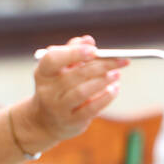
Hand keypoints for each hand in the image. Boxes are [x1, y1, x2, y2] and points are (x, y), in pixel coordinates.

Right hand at [10, 36, 128, 152]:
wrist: (46, 122)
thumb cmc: (57, 88)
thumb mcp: (60, 69)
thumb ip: (73, 52)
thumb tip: (88, 40)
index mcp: (43, 73)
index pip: (53, 59)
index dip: (74, 53)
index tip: (94, 50)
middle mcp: (47, 91)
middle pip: (75, 75)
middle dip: (101, 66)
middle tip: (120, 60)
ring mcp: (58, 108)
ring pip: (82, 91)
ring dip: (103, 81)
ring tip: (117, 74)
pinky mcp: (70, 122)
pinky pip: (90, 109)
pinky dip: (105, 98)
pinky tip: (114, 89)